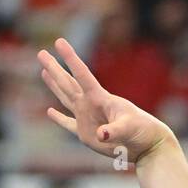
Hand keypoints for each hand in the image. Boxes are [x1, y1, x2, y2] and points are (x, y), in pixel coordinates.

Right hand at [37, 37, 171, 163]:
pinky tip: (49, 111)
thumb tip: (101, 135)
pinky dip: (59, 119)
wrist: (147, 145)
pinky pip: (68, 124)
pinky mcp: (87, 134)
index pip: (82, 75)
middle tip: (40, 52)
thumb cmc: (142, 131)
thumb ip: (114, 130)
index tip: (60, 42)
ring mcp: (87, 118)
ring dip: (54, 85)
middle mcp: (91, 105)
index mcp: (101, 98)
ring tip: (44, 70)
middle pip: (68, 84)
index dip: (71, 59)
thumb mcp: (129, 129)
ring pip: (66, 98)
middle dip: (55, 68)